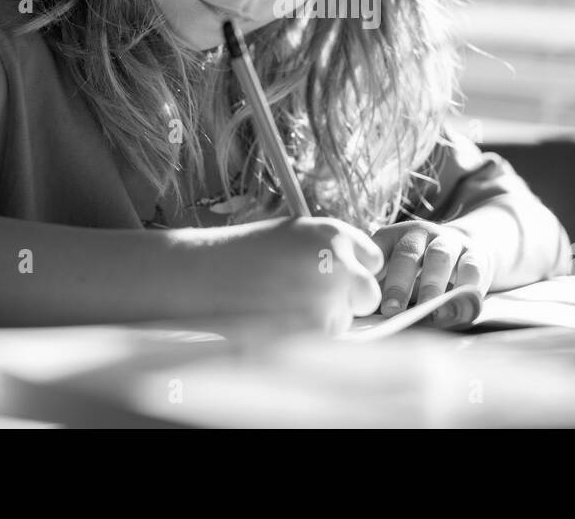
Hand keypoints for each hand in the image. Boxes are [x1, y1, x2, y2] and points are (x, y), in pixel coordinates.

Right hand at [200, 216, 384, 334]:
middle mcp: (341, 265)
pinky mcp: (313, 332)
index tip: (335, 278)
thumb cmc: (242, 254)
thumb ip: (329, 252)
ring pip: (345, 319)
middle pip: (369, 294)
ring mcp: (329, 300)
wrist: (202, 275)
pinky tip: (278, 320)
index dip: (354, 271)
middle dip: (349, 300)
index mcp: (336, 235)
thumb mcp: (294, 236)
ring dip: (325, 319)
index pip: (373, 260)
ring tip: (284, 307)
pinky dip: (307, 336)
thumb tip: (355, 275)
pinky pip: (324, 339)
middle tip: (314, 298)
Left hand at [370, 220, 495, 323]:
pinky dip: (465, 287)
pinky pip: (471, 268)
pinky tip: (457, 305)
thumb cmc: (420, 271)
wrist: (465, 249)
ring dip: (432, 286)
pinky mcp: (475, 254)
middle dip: (399, 283)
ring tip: (426, 311)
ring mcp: (449, 242)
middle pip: (407, 253)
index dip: (370, 273)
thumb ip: (380, 288)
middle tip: (392, 311)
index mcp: (394, 237)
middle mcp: (421, 234)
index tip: (365, 297)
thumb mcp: (395, 271)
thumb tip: (362, 316)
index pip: (378, 249)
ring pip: (439, 257)